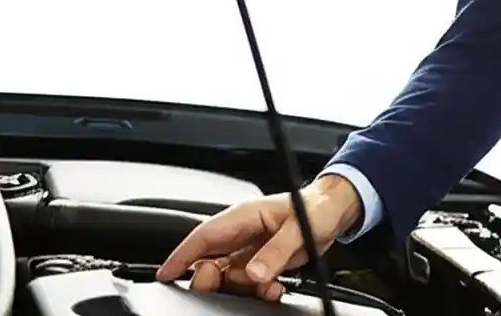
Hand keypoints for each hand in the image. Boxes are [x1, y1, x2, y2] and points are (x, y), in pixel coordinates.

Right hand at [156, 174, 362, 301]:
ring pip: (227, 275)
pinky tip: (273, 287)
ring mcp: (249, 247)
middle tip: (226, 287)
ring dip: (241, 287)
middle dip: (213, 279)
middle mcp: (241, 232)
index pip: (203, 236)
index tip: (166, 274)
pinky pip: (246, 281)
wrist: (334, 212)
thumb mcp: (299, 230)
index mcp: (244, 216)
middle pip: (208, 260)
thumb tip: (254, 273)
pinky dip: (255, 289)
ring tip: (266, 286)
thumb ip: (275, 252)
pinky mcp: (259, 260)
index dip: (181, 255)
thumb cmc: (317, 209)